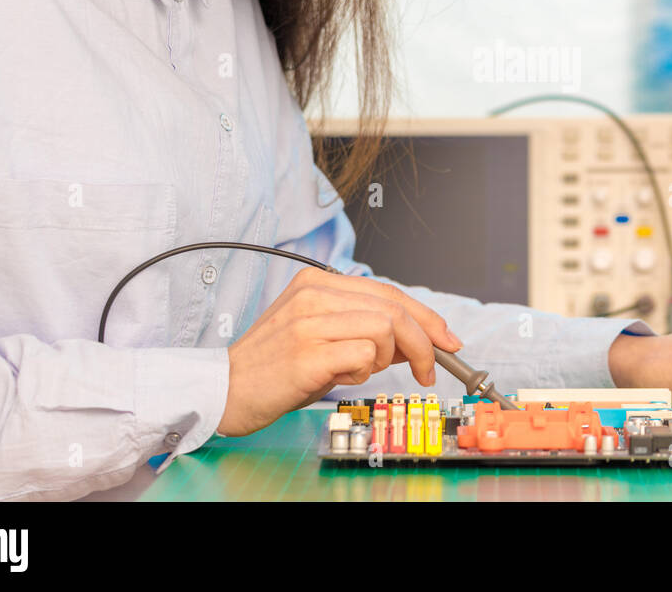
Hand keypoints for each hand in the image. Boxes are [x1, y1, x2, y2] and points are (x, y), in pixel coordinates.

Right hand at [217, 267, 460, 436]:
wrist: (225, 390)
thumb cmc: (274, 366)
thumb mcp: (321, 336)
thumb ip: (363, 329)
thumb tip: (415, 340)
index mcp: (317, 282)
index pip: (388, 291)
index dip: (425, 315)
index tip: (446, 338)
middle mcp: (314, 294)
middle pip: (394, 307)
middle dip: (425, 340)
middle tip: (432, 367)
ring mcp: (310, 321)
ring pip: (386, 328)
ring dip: (390, 358)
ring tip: (365, 370)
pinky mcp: (308, 352)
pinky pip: (365, 354)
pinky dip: (366, 370)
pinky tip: (343, 376)